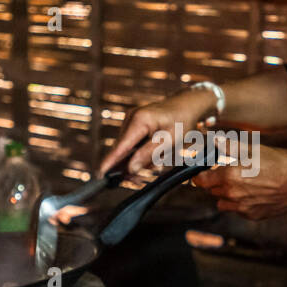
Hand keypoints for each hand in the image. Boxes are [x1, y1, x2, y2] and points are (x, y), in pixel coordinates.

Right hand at [99, 89, 216, 174]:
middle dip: (129, 167)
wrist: (187, 105)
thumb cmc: (182, 121)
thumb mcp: (170, 140)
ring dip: (137, 161)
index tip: (99, 175)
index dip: (110, 162)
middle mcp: (131, 119)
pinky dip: (140, 154)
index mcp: (139, 120)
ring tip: (156, 163)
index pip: (121, 146)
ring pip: (127, 150)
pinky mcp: (133, 125)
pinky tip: (153, 156)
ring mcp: (131, 121)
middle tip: (138, 181)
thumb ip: (149, 154)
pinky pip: (132, 145)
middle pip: (122, 150)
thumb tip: (130, 168)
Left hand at [194, 143, 286, 219]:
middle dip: (216, 183)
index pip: (201, 180)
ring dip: (226, 195)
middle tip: (229, 174)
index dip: (199, 176)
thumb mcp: (253, 150)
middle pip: (212, 191)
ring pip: (222, 202)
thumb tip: (214, 140)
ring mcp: (240, 207)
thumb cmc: (277, 165)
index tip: (201, 173)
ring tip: (241, 185)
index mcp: (228, 175)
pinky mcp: (250, 215)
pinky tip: (253, 194)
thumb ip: (230, 147)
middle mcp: (231, 193)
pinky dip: (240, 203)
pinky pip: (237, 210)